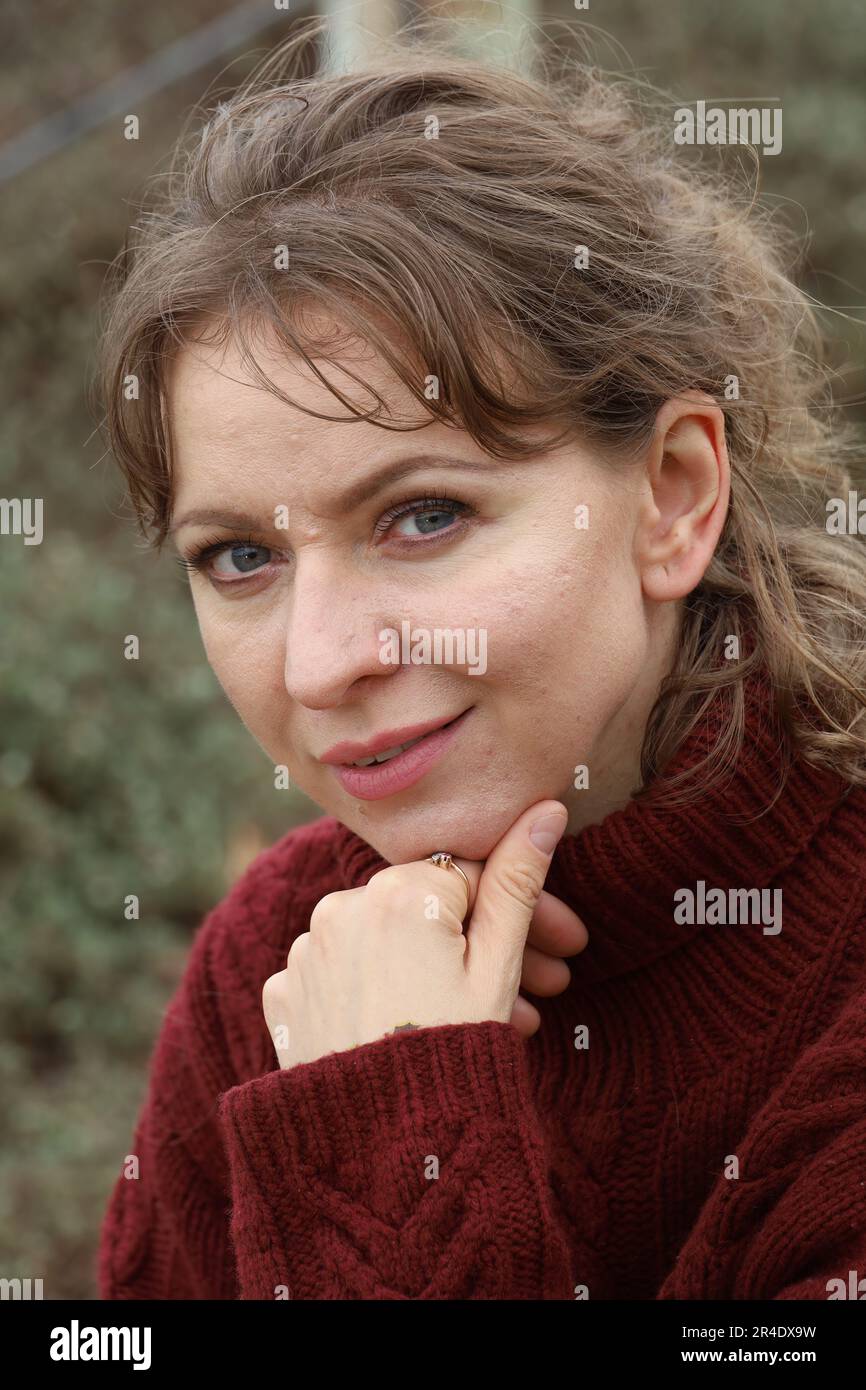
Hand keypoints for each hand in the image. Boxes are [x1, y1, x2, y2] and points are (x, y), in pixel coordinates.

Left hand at [262, 801, 586, 1068]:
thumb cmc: (454, 1054)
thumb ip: (517, 882)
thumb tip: (546, 809)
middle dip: (477, 948)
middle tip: (536, 997)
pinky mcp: (281, 993)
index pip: (469, 879)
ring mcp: (302, 952)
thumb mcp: (497, 969)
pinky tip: (407, 1027)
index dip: (518, 916)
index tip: (559, 954)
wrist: (384, 1153)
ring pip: (380, 941)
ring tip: (477, 1024)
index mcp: (399, 891)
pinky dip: (371, 992)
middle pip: (423, 910)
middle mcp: (339, 906)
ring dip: (426, 970)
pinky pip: (337, 974)